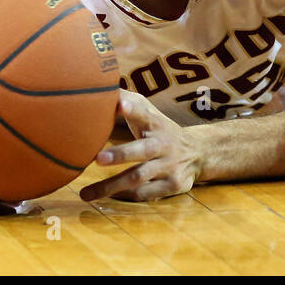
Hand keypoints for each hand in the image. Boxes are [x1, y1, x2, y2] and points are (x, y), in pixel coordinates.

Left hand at [80, 90, 199, 201]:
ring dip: (111, 186)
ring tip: (86, 193)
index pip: (144, 113)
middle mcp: (163, 145)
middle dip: (120, 155)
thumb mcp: (149, 112)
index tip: (119, 104)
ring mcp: (169, 167)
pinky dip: (125, 197)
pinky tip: (106, 198)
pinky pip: (145, 194)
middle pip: (142, 151)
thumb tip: (100, 86)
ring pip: (138, 178)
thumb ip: (127, 100)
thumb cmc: (160, 129)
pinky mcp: (172, 186)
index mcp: (155, 123)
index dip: (132, 109)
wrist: (199, 152)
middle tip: (97, 158)